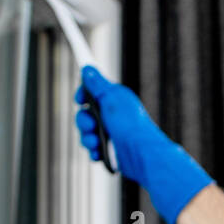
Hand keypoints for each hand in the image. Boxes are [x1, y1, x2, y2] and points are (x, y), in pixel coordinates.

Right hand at [75, 65, 213, 223]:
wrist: (142, 154)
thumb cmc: (131, 125)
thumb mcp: (112, 99)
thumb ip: (97, 84)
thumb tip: (87, 68)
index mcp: (113, 101)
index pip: (91, 94)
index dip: (82, 96)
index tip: (80, 100)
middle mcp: (111, 117)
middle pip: (85, 116)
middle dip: (83, 122)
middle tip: (91, 125)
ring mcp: (111, 134)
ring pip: (87, 134)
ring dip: (87, 139)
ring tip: (96, 143)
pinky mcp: (111, 151)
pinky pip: (94, 150)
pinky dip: (94, 152)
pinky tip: (99, 153)